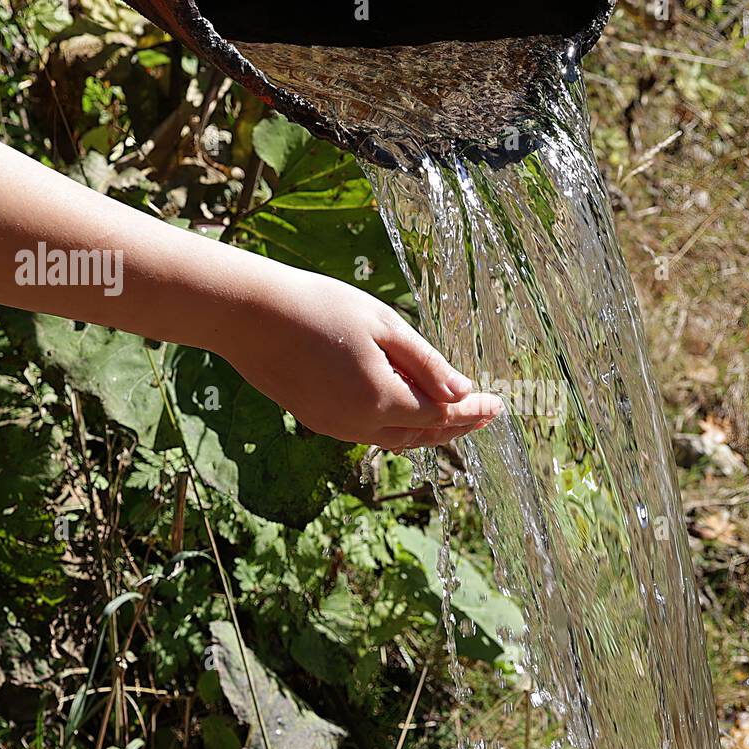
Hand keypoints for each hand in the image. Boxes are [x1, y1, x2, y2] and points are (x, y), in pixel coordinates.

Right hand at [222, 269, 501, 448]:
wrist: (250, 316)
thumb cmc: (321, 308)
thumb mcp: (385, 327)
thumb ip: (427, 365)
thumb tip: (463, 394)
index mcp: (382, 400)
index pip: (443, 416)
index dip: (473, 411)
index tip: (498, 404)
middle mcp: (360, 425)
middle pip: (423, 435)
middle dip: (456, 426)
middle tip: (483, 414)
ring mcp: (336, 427)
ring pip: (396, 439)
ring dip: (428, 430)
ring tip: (454, 418)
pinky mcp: (318, 421)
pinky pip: (370, 433)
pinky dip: (398, 428)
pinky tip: (408, 414)